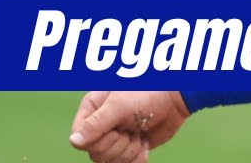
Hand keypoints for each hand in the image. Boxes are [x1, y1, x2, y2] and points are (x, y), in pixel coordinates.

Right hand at [69, 91, 189, 161]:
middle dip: (119, 145)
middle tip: (132, 128)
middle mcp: (100, 126)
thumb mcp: (120, 106)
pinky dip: (138, 157)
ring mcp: (115, 137)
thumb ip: (96, 124)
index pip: (80, 138)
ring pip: (110, 161)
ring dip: (129, 151)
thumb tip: (74, 142)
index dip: (98, 140)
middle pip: (96, 154)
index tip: (116, 129)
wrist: (176, 97)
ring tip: (140, 132)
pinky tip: (145, 142)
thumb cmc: (148, 93)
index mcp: (92, 110)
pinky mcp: (130, 147)